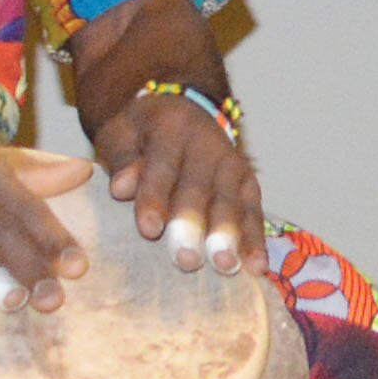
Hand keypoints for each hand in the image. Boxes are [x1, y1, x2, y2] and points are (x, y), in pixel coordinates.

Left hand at [98, 85, 265, 272]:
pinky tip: (257, 267)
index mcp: (171, 127)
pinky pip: (254, 212)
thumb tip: (122, 189)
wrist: (182, 111)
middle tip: (187, 260)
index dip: (156, 197)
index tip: (149, 230)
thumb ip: (121, 159)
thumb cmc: (142, 133)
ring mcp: (234, 163)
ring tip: (225, 267)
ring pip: (232, 201)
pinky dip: (256, 241)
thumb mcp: (120, 134)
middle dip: (195, 224)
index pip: (163, 165)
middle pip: (201, 187)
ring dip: (230, 236)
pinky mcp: (250, 183)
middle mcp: (209, 143)